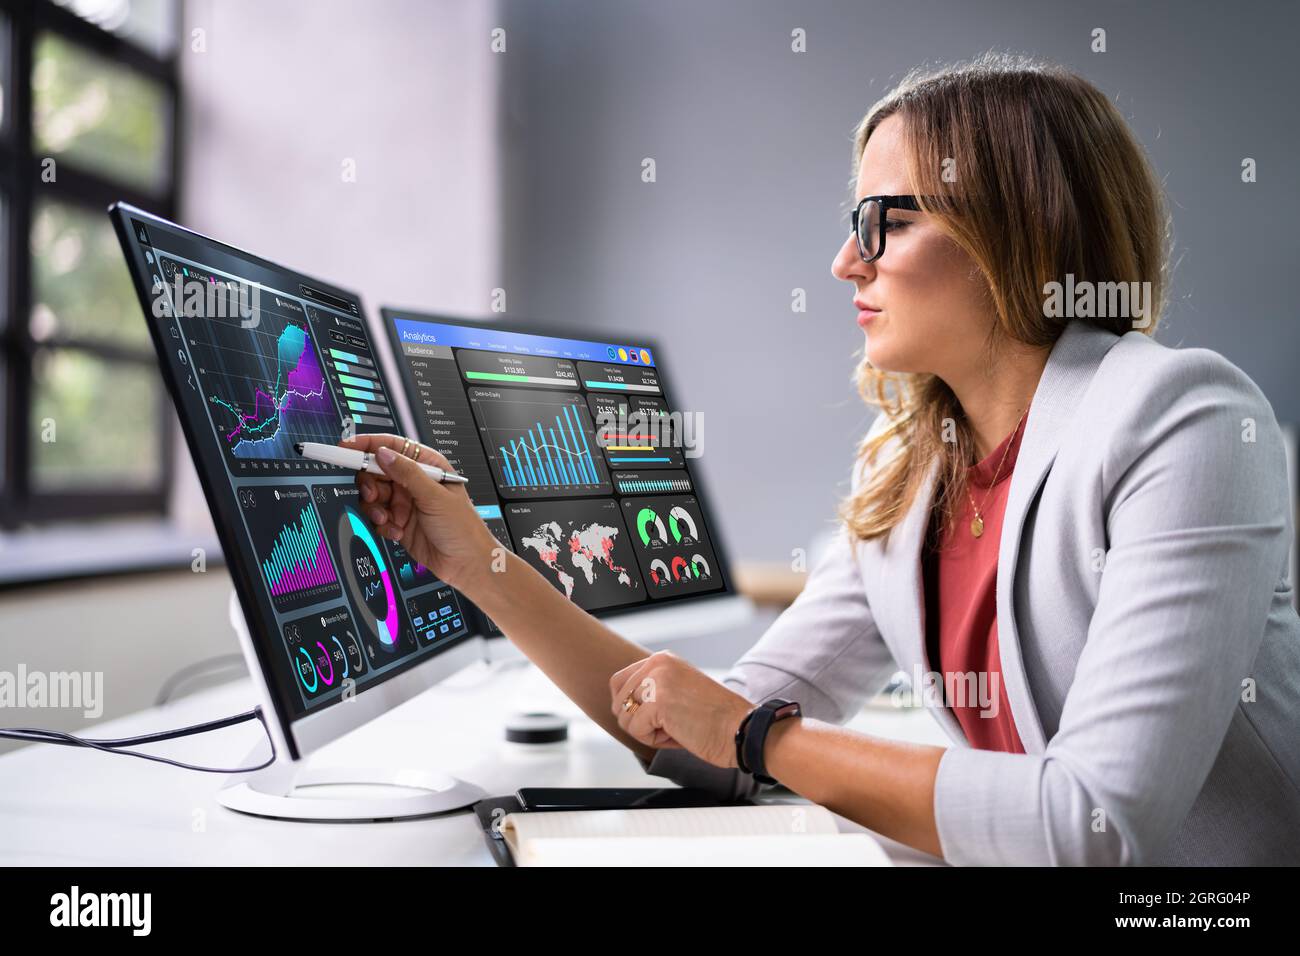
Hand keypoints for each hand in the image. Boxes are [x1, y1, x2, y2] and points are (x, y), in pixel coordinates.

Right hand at [342, 434, 500, 594]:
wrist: (466, 564)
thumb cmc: (463, 528)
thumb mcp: (435, 497)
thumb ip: (408, 473)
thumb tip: (383, 454)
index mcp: (428, 466)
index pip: (393, 447)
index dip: (368, 445)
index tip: (347, 447)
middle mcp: (414, 482)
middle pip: (376, 471)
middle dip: (369, 483)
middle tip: (373, 495)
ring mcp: (405, 502)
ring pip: (373, 495)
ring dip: (375, 508)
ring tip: (388, 519)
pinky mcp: (398, 521)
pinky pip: (377, 517)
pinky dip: (382, 525)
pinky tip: (397, 531)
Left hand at [609, 650, 754, 768]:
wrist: (742, 729)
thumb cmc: (714, 719)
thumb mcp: (677, 691)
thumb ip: (651, 689)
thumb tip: (619, 704)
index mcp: (662, 659)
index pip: (619, 683)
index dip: (631, 708)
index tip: (658, 716)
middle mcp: (657, 663)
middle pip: (619, 703)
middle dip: (641, 722)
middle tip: (673, 723)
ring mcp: (657, 680)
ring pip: (625, 718)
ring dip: (649, 732)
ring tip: (678, 727)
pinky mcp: (658, 702)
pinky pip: (636, 730)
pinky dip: (655, 740)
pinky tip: (680, 734)